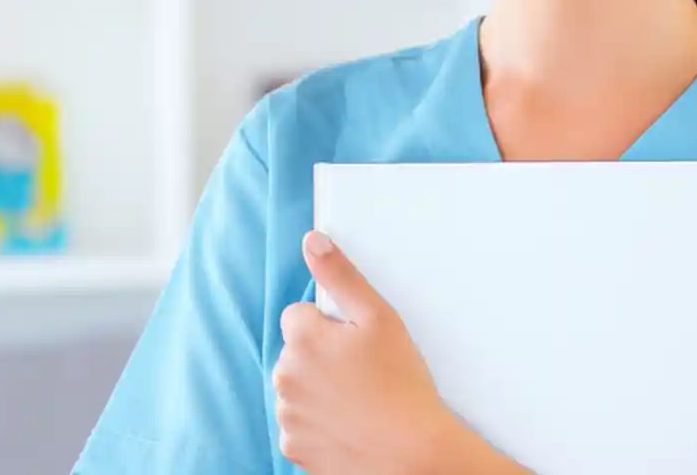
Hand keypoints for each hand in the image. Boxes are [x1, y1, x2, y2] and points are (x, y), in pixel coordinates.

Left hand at [273, 230, 459, 473]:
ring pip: (299, 388)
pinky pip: (301, 423)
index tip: (356, 342)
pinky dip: (320, 422)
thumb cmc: (402, 385)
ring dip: (320, 389)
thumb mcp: (379, 317)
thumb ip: (341, 276)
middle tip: (364, 370)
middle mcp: (285, 376)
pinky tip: (351, 423)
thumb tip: (313, 242)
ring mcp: (287, 415)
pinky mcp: (294, 446)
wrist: (412, 454)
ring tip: (361, 399)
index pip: (300, 315)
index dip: (331, 325)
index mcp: (302, 339)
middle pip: (297, 352)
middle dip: (323, 356)